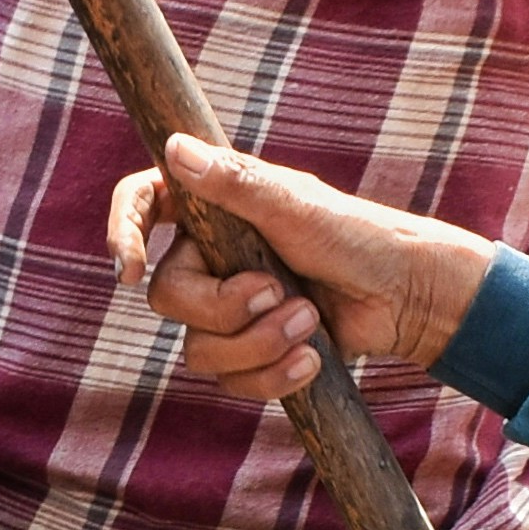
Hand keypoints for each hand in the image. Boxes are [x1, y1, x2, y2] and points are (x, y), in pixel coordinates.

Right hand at [110, 134, 495, 399]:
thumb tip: (174, 147)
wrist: (405, 295)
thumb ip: (233, 182)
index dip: (123, 233)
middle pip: (168, 298)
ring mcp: (228, 307)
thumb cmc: (355, 235)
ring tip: (309, 320)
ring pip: (198, 350)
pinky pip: (233, 382)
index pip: (142, 205)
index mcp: (212, 208)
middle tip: (277, 291)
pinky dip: (274, 374)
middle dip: (224, 307)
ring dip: (258, 343)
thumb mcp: (294, 205)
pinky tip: (313, 357)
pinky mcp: (251, 352)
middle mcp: (211, 256)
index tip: (132, 269)